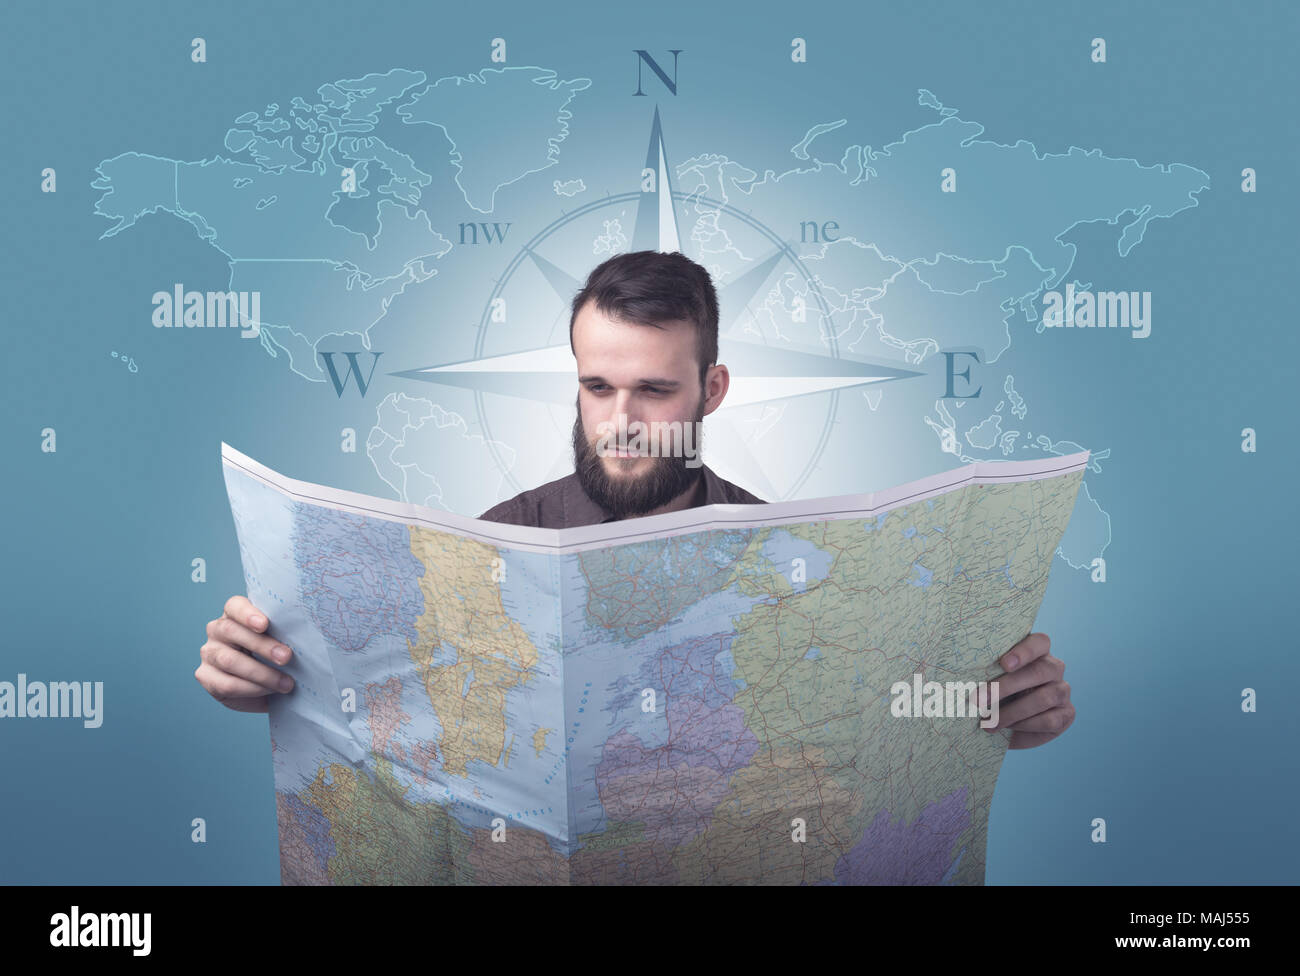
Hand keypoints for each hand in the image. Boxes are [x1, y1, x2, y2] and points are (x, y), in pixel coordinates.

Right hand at [195, 595, 293, 712]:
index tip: (265, 624)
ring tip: (285, 683)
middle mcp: (217, 629)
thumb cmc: (276, 655)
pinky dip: (252, 689)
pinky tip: (269, 690)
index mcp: (235, 613)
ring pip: (229, 660)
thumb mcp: (281, 641)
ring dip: (262, 673)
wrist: (265, 686)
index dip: (248, 614)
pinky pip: (227, 684)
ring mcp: (209, 652)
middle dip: (262, 645)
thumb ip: (285, 634)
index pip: (235, 606)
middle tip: (286, 657)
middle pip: (232, 632)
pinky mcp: (206, 676)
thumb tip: (305, 637)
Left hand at [984, 632, 1072, 748]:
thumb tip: (962, 677)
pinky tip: (1007, 729)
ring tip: (988, 722)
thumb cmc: (994, 692)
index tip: (1003, 664)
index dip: (1023, 652)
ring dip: (1012, 712)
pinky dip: (1024, 725)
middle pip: (1039, 671)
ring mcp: (1063, 691)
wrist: (1008, 721)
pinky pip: (1049, 720)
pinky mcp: (1067, 714)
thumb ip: (986, 672)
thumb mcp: (989, 679)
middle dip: (1006, 686)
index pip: (1039, 642)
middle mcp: (1054, 668)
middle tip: (979, 699)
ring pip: (1044, 698)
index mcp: (1037, 652)